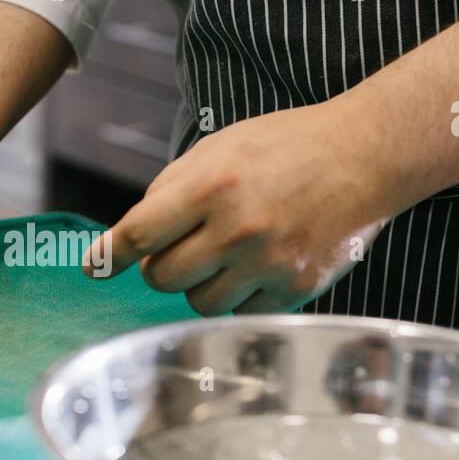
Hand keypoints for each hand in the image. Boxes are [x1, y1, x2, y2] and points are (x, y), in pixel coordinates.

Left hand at [84, 100, 399, 314]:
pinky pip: (241, 312)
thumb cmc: (285, 147)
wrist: (365, 157)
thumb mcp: (220, 147)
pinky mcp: (296, 289)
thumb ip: (170, 189)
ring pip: (198, 302)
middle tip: (180, 246)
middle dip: (160, 265)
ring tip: (223, 254)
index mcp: (212, 186)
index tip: (94, 266)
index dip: (109, 255)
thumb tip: (127, 238)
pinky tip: (255, 265)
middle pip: (162, 278)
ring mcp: (269, 264)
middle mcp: (238, 229)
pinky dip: (238, 295)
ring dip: (198, 283)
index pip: (139, 235)